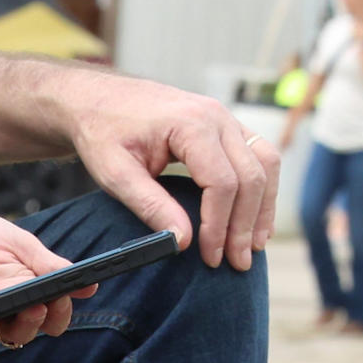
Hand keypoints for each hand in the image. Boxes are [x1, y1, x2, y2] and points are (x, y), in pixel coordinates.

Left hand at [49, 74, 278, 265]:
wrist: (97, 99)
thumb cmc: (102, 132)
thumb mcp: (115, 172)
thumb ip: (149, 205)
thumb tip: (184, 241)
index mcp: (190, 123)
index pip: (222, 182)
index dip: (219, 225)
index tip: (210, 257)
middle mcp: (216, 116)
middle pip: (251, 175)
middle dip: (246, 224)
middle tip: (237, 264)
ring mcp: (224, 117)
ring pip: (265, 162)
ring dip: (263, 206)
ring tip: (253, 246)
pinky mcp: (224, 125)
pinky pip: (258, 154)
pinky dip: (261, 187)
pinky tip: (254, 217)